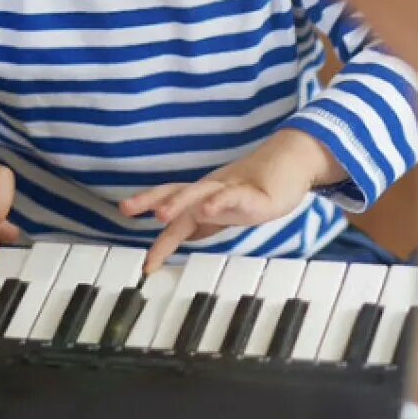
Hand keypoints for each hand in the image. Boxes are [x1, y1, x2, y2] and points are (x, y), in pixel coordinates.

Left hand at [121, 130, 338, 272]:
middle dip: (150, 199)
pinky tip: (209, 209)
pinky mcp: (253, 193)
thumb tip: (178, 237)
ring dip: (179, 203)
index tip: (139, 253)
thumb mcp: (223, 211)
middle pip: (176, 191)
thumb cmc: (256, 189)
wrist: (291, 165)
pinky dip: (219, 201)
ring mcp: (231, 189)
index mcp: (202, 196)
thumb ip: (201, 223)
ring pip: (200, 193)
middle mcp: (211, 190)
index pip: (169, 204)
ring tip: (161, 214)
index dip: (149, 221)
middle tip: (127, 208)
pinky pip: (233, 196)